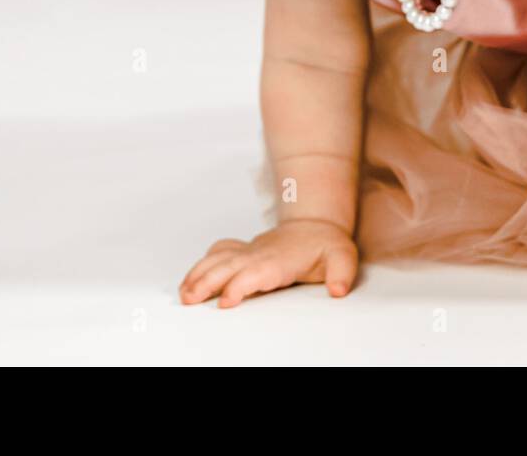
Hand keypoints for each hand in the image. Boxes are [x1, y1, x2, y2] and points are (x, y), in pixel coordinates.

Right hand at [179, 218, 358, 307]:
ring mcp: (249, 250)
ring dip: (198, 274)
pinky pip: (218, 252)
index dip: (238, 286)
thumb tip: (338, 290)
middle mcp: (259, 254)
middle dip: (206, 282)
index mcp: (279, 260)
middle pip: (227, 266)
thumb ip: (341, 274)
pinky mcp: (243, 250)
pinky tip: (192, 278)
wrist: (317, 224)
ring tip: (184, 293)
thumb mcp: (343, 258)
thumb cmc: (327, 244)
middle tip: (189, 300)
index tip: (225, 301)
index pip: (253, 273)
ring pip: (217, 259)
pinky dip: (202, 264)